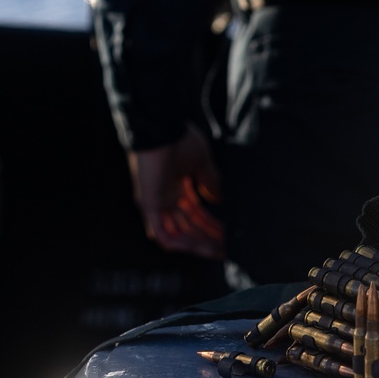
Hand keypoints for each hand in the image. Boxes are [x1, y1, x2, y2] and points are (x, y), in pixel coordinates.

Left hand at [126, 125, 223, 258]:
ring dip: (198, 244)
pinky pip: (163, 234)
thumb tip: (218, 200)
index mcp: (176, 186)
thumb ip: (209, 181)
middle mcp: (166, 197)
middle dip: (208, 238)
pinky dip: (180, 243)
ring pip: (177, 233)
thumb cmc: (180, 140)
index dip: (211, 226)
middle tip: (227, 248)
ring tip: (218, 249)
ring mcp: (157, 202)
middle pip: (188, 226)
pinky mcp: (150, 205)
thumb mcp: (202, 163)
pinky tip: (201, 246)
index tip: (228, 235)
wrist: (161, 128)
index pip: (194, 214)